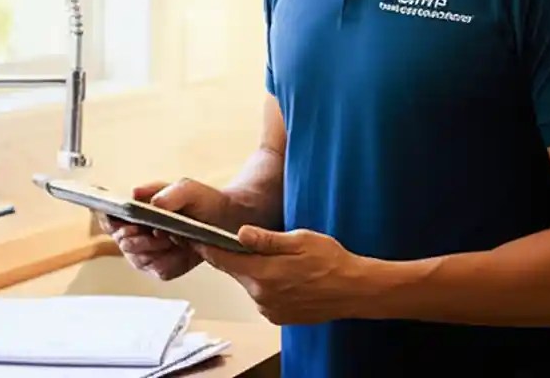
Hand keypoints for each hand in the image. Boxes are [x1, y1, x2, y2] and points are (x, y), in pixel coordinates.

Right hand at [97, 178, 229, 280]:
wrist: (226, 219)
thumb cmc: (202, 200)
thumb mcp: (188, 188)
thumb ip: (165, 191)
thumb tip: (136, 194)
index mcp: (134, 212)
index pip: (108, 219)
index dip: (110, 222)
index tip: (126, 223)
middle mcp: (136, 234)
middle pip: (123, 243)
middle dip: (140, 239)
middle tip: (157, 232)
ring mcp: (148, 254)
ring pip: (140, 260)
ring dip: (158, 250)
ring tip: (172, 238)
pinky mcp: (164, 268)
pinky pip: (161, 270)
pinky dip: (173, 261)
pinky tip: (183, 251)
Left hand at [194, 226, 367, 324]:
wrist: (355, 290)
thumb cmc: (331, 261)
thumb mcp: (300, 240)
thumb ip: (267, 239)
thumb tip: (240, 233)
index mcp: (263, 273)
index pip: (223, 259)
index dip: (207, 245)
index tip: (194, 235)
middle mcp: (261, 295)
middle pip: (236, 271)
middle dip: (235, 256)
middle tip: (245, 242)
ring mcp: (269, 309)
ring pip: (250, 284)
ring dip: (254, 272)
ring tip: (278, 260)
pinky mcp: (277, 317)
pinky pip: (262, 296)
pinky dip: (266, 285)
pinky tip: (287, 277)